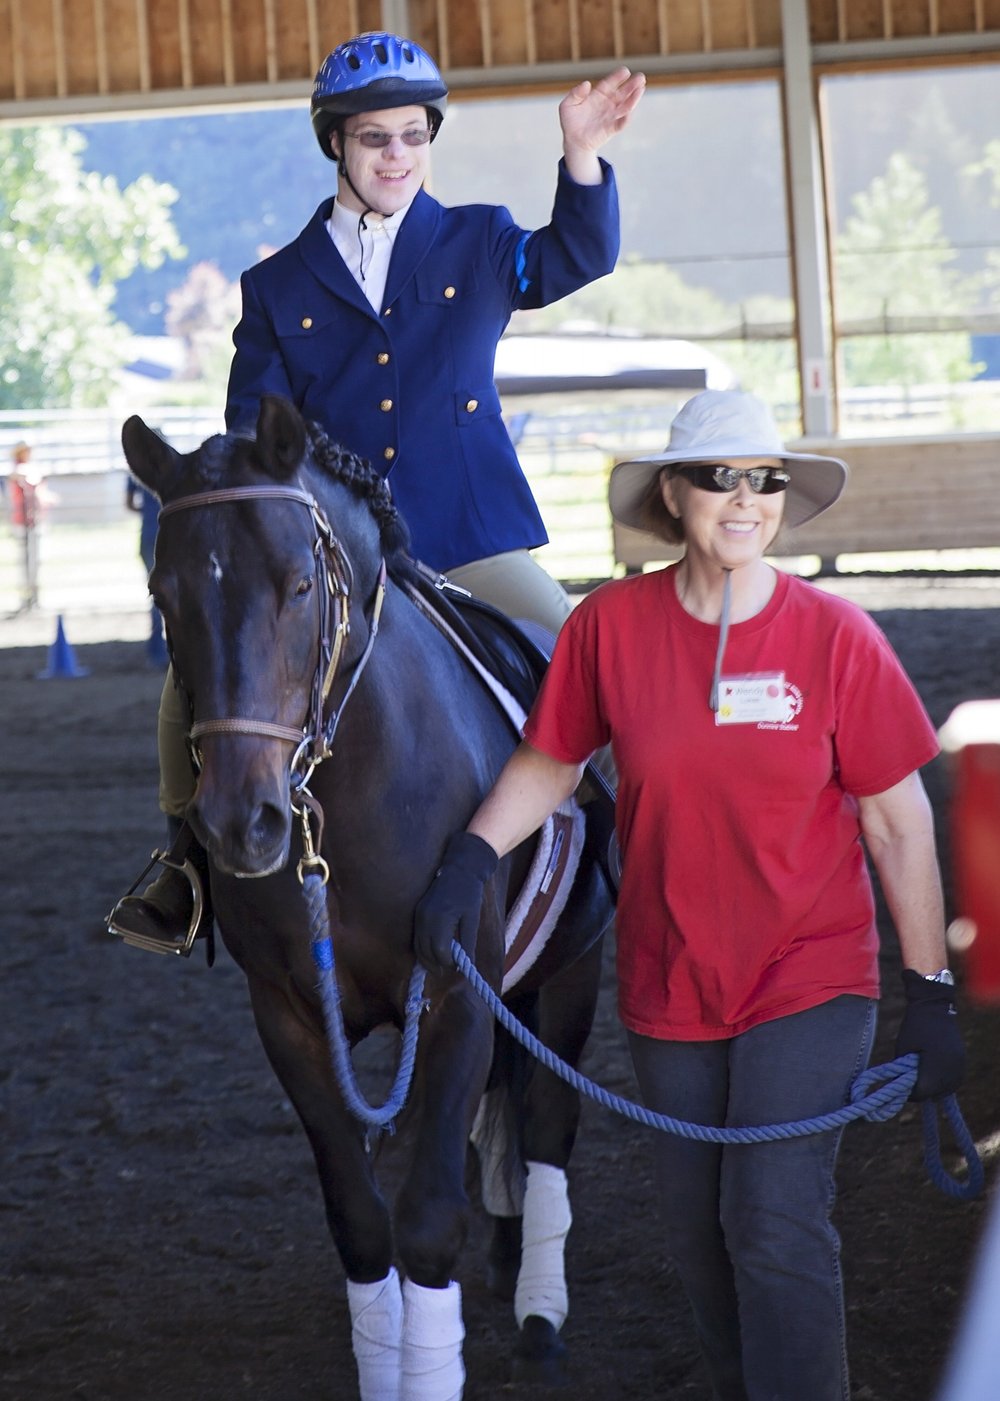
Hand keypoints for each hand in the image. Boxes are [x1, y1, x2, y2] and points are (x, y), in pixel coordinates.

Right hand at [413, 831, 498, 975]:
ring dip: (426, 959)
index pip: (439, 950)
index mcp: (441, 918)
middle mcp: (425, 917)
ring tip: (439, 967)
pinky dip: (422, 948)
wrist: (459, 869)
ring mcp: (419, 914)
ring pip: (418, 946)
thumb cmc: (469, 893)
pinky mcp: (417, 913)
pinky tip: (432, 954)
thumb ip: (468, 942)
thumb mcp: (472, 919)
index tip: (458, 966)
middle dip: (435, 964)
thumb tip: (467, 964)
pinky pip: (416, 937)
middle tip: (446, 972)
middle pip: (425, 951)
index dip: (448, 962)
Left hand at [559, 66, 645, 155]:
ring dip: (633, 99)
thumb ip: (575, 93)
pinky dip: (625, 119)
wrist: (573, 141)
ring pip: (625, 107)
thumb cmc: (570, 122)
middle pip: (622, 93)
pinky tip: (629, 113)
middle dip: (631, 86)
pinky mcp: (611, 129)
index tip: (626, 71)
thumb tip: (587, 84)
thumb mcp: (567, 105)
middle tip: (641, 77)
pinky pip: (620, 124)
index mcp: (599, 95)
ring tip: (641, 89)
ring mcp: (611, 116)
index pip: (610, 83)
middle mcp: (608, 104)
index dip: (617, 77)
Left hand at [894, 970, 965, 1099]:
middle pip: (934, 1093)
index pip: (921, 1093)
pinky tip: (934, 1075)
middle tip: (909, 1083)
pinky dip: (944, 1081)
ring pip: (946, 1089)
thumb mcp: (903, 1049)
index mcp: (935, 1069)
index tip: (900, 1088)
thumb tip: (902, 1086)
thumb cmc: (915, 1026)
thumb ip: (903, 1071)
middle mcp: (951, 1071)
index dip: (908, 1093)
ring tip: (921, 1078)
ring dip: (934, 1088)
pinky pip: (954, 1080)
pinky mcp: (963, 1061)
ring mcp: (959, 1067)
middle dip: (921, 1091)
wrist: (934, 1006)